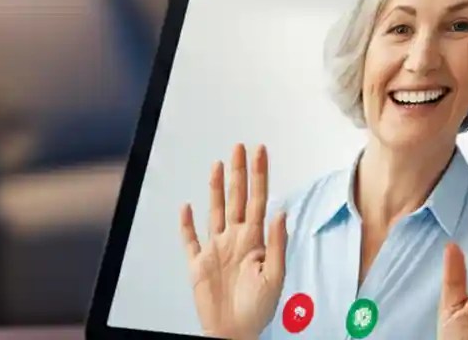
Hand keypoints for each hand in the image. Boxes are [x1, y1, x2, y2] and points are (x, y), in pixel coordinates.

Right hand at [179, 143, 287, 339]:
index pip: (259, 199)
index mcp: (255, 240)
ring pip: (215, 211)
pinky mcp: (198, 264)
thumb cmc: (258, 310)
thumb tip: (280, 211)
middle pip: (236, 198)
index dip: (259, 175)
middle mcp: (235, 239)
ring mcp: (216, 249)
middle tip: (239, 147)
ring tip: (218, 164)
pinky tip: (186, 206)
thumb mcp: (274, 276)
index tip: (260, 152)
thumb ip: (277, 242)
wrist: (234, 333)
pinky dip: (186, 224)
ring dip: (215, 188)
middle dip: (238, 172)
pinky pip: (189, 239)